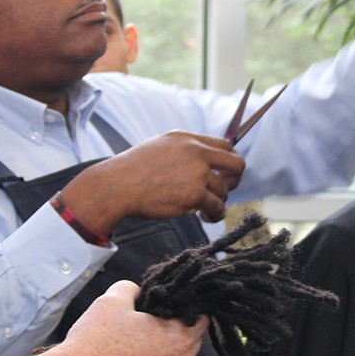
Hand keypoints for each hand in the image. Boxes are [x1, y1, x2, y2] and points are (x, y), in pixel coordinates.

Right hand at [56, 282, 206, 355]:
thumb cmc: (96, 339)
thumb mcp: (113, 298)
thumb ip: (134, 289)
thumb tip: (139, 293)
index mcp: (178, 336)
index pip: (201, 318)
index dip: (187, 308)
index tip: (172, 306)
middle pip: (189, 341)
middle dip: (174, 331)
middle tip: (149, 324)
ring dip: (162, 354)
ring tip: (135, 346)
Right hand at [57, 131, 246, 232]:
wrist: (118, 184)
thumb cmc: (134, 170)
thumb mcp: (161, 146)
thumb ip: (185, 150)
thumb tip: (206, 161)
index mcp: (188, 139)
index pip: (225, 146)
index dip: (229, 162)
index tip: (225, 174)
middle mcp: (196, 152)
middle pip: (236, 164)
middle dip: (235, 180)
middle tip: (224, 190)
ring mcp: (197, 173)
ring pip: (224, 191)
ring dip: (218, 202)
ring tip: (206, 209)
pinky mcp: (194, 194)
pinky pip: (217, 206)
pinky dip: (214, 214)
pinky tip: (205, 216)